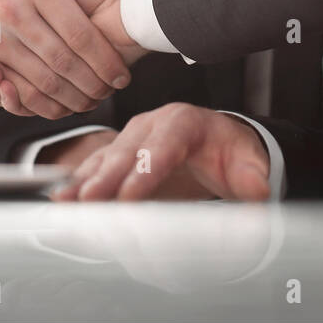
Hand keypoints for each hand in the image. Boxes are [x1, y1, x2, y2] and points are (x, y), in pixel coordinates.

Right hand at [49, 102, 271, 201]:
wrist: (217, 142)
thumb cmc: (229, 152)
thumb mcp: (247, 161)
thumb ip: (252, 177)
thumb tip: (259, 191)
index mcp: (185, 121)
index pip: (164, 145)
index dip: (146, 170)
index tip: (132, 195)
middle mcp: (152, 124)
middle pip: (127, 149)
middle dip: (108, 177)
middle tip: (90, 200)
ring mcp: (132, 137)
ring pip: (106, 157)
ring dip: (86, 180)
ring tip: (67, 200)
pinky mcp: (119, 153)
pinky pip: (96, 167)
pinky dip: (80, 182)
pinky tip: (63, 197)